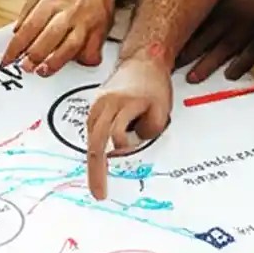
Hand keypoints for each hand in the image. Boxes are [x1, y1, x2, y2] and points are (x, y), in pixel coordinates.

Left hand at [2, 0, 123, 75]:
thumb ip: (29, 10)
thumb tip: (17, 32)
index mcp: (52, 0)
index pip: (29, 28)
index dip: (16, 47)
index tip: (7, 59)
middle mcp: (70, 11)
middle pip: (49, 39)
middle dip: (34, 57)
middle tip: (25, 67)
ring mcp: (87, 21)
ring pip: (70, 47)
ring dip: (55, 62)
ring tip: (43, 71)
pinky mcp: (101, 29)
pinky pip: (92, 49)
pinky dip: (83, 59)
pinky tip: (74, 62)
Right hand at [85, 57, 170, 199]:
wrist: (144, 60)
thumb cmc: (154, 84)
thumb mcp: (161, 110)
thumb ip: (148, 132)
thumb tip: (128, 147)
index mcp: (123, 103)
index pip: (117, 136)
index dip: (124, 150)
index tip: (127, 159)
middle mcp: (105, 103)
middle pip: (96, 142)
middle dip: (96, 171)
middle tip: (98, 191)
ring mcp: (97, 104)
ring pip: (92, 138)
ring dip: (100, 155)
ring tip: (105, 170)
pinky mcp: (95, 106)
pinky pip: (93, 131)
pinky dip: (99, 143)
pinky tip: (106, 151)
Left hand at [178, 0, 253, 82]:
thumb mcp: (240, 6)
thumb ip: (219, 20)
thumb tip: (194, 38)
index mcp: (226, 5)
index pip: (198, 23)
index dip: (181, 39)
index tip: (164, 52)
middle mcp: (237, 13)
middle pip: (207, 35)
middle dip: (188, 53)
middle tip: (170, 68)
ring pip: (226, 45)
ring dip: (208, 63)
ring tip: (193, 77)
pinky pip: (253, 52)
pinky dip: (241, 64)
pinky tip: (230, 75)